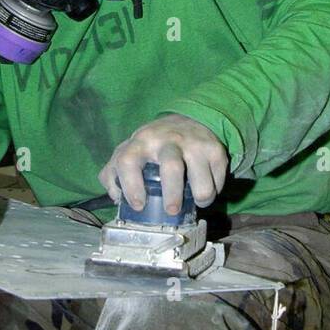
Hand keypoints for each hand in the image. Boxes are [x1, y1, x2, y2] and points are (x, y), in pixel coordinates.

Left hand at [99, 114, 227, 215]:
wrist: (189, 118)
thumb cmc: (153, 144)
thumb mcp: (129, 151)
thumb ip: (112, 173)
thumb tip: (116, 198)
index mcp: (141, 142)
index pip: (128, 160)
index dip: (130, 185)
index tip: (138, 205)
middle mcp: (167, 140)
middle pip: (171, 167)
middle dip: (172, 194)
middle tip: (172, 210)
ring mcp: (193, 143)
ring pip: (199, 176)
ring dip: (201, 196)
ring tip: (198, 201)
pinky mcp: (215, 149)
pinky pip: (217, 179)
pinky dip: (215, 190)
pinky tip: (206, 187)